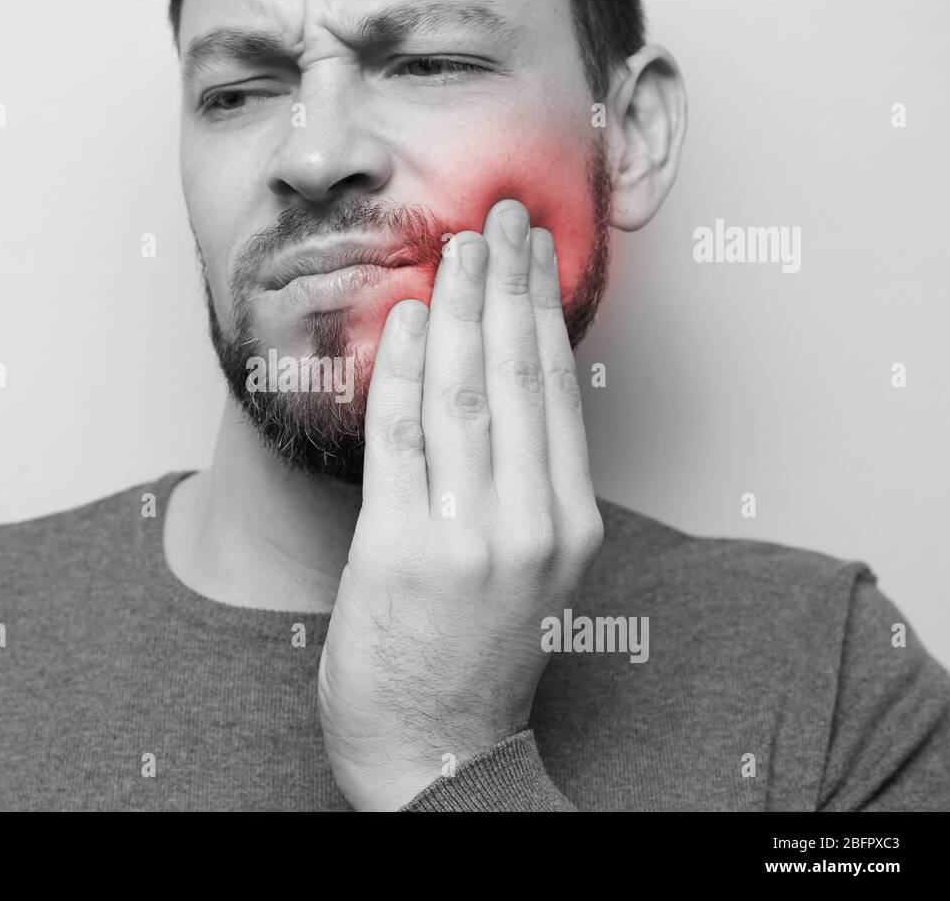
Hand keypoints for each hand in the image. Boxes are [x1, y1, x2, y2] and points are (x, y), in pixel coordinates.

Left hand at [317, 199, 604, 810]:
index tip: (533, 249)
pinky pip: (401, 438)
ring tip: (455, 248)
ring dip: (457, 308)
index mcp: (569, 522)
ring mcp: (469, 536)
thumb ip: (523, 485)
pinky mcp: (403, 550)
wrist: (440, 756)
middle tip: (499, 215)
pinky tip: (402, 319)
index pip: (557, 390)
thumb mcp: (529, 569)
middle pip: (517, 376)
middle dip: (506, 284)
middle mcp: (532, 523)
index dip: (543, 308)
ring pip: (464, 393)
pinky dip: (401, 370)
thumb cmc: (476, 655)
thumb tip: (499, 391)